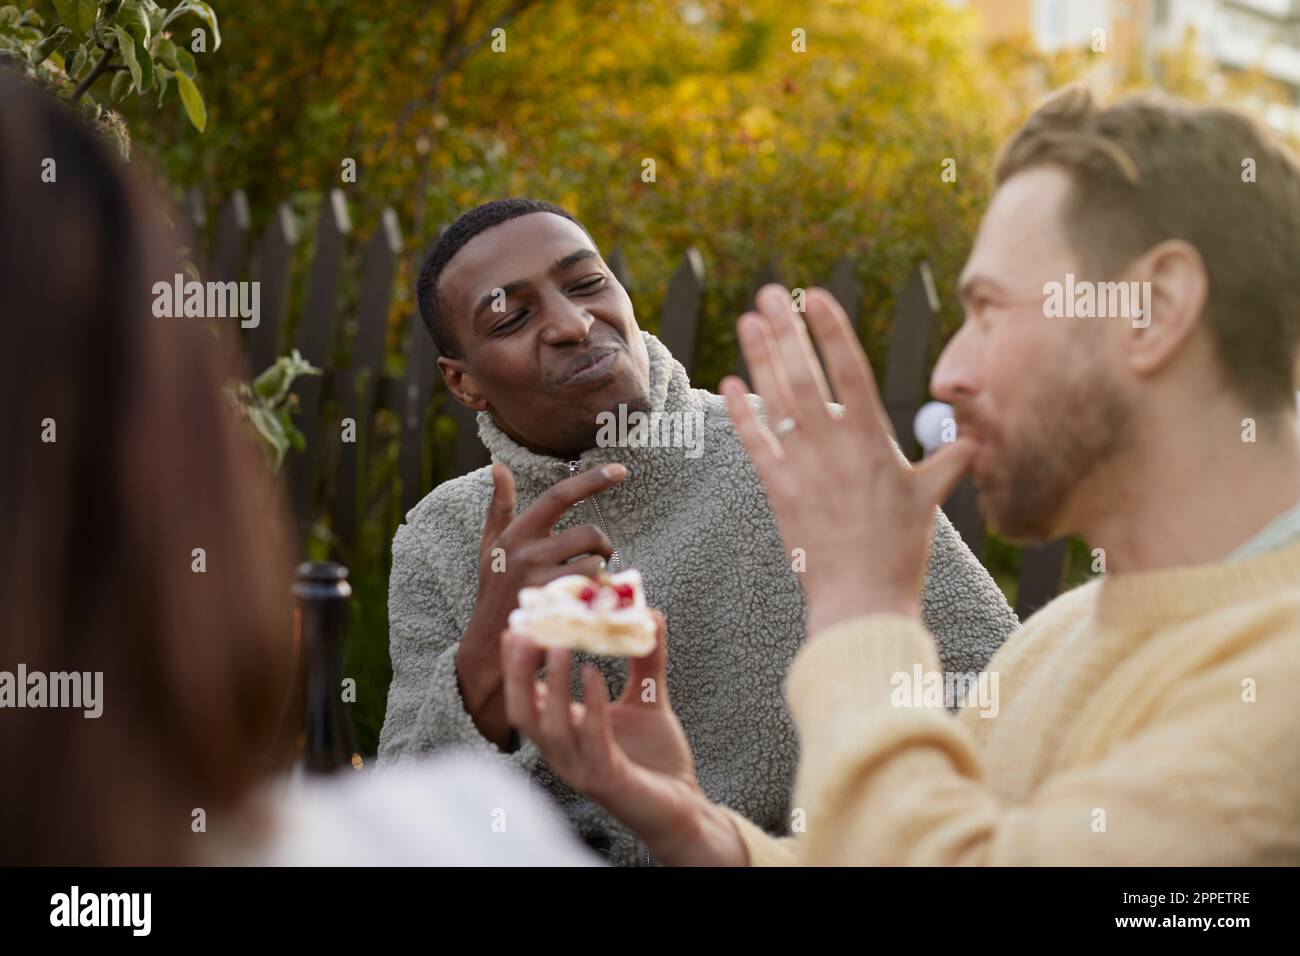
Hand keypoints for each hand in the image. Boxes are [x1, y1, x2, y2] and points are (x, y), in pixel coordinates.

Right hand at [457, 462, 625, 746]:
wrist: (487, 649)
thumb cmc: (494, 594)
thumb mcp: (490, 549)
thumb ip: (499, 508)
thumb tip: (499, 466)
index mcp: (515, 534)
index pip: (558, 496)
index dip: (592, 480)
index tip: (621, 469)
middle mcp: (526, 554)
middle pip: (588, 533)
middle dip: (603, 544)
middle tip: (599, 557)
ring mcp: (540, 582)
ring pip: (595, 565)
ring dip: (603, 572)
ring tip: (593, 582)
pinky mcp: (555, 609)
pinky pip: (593, 593)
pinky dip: (599, 595)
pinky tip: (591, 601)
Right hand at [501, 612, 746, 865]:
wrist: (683, 803)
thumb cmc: (656, 758)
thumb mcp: (647, 699)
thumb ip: (646, 660)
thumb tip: (650, 615)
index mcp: (565, 731)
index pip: (527, 698)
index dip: (516, 666)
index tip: (517, 626)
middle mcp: (564, 751)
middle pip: (522, 712)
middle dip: (518, 673)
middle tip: (526, 632)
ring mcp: (581, 768)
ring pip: (551, 728)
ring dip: (552, 685)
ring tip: (559, 647)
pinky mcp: (607, 780)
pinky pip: (593, 740)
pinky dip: (591, 705)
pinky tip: (593, 674)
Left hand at [720, 285, 973, 635]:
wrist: (862, 600)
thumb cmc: (900, 551)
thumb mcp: (929, 500)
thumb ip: (948, 463)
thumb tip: (976, 441)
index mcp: (874, 442)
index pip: (852, 372)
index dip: (832, 331)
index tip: (817, 297)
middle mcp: (835, 447)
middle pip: (807, 376)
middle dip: (787, 331)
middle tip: (771, 293)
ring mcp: (803, 468)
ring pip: (778, 401)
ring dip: (761, 358)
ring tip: (748, 319)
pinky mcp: (779, 491)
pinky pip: (755, 443)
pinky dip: (742, 412)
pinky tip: (730, 383)